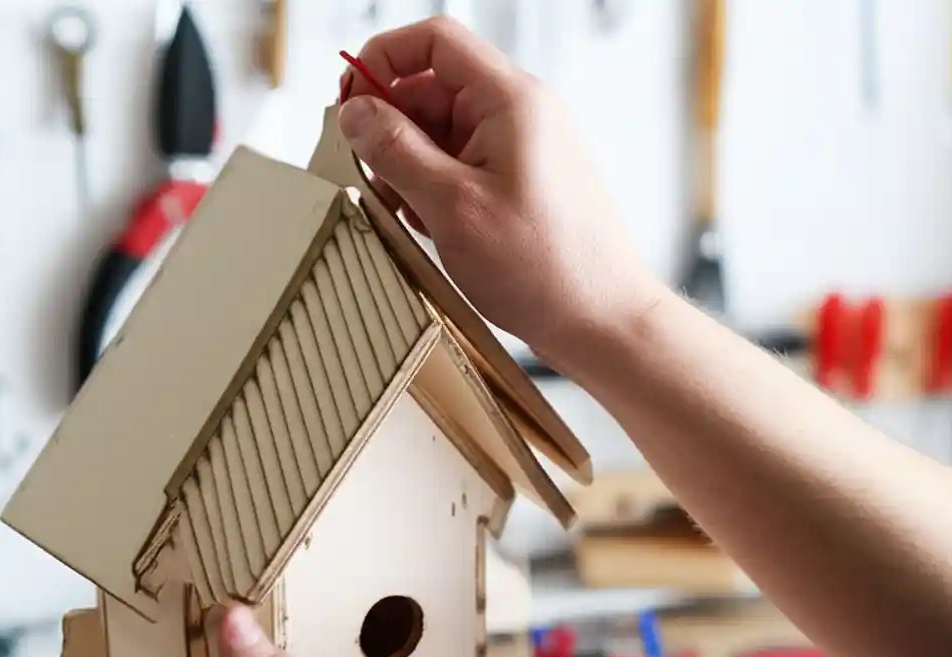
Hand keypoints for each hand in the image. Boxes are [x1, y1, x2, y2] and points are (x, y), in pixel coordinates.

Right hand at [338, 18, 665, 364]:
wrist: (602, 320)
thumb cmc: (548, 269)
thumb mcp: (452, 207)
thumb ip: (396, 151)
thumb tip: (356, 114)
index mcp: (511, 100)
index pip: (435, 41)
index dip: (382, 59)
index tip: (349, 99)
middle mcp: (522, 114)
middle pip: (433, 87)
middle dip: (392, 126)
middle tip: (370, 173)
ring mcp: (523, 147)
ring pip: (443, 130)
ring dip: (410, 164)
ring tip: (407, 212)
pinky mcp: (522, 180)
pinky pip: (462, 163)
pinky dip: (435, 186)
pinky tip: (432, 225)